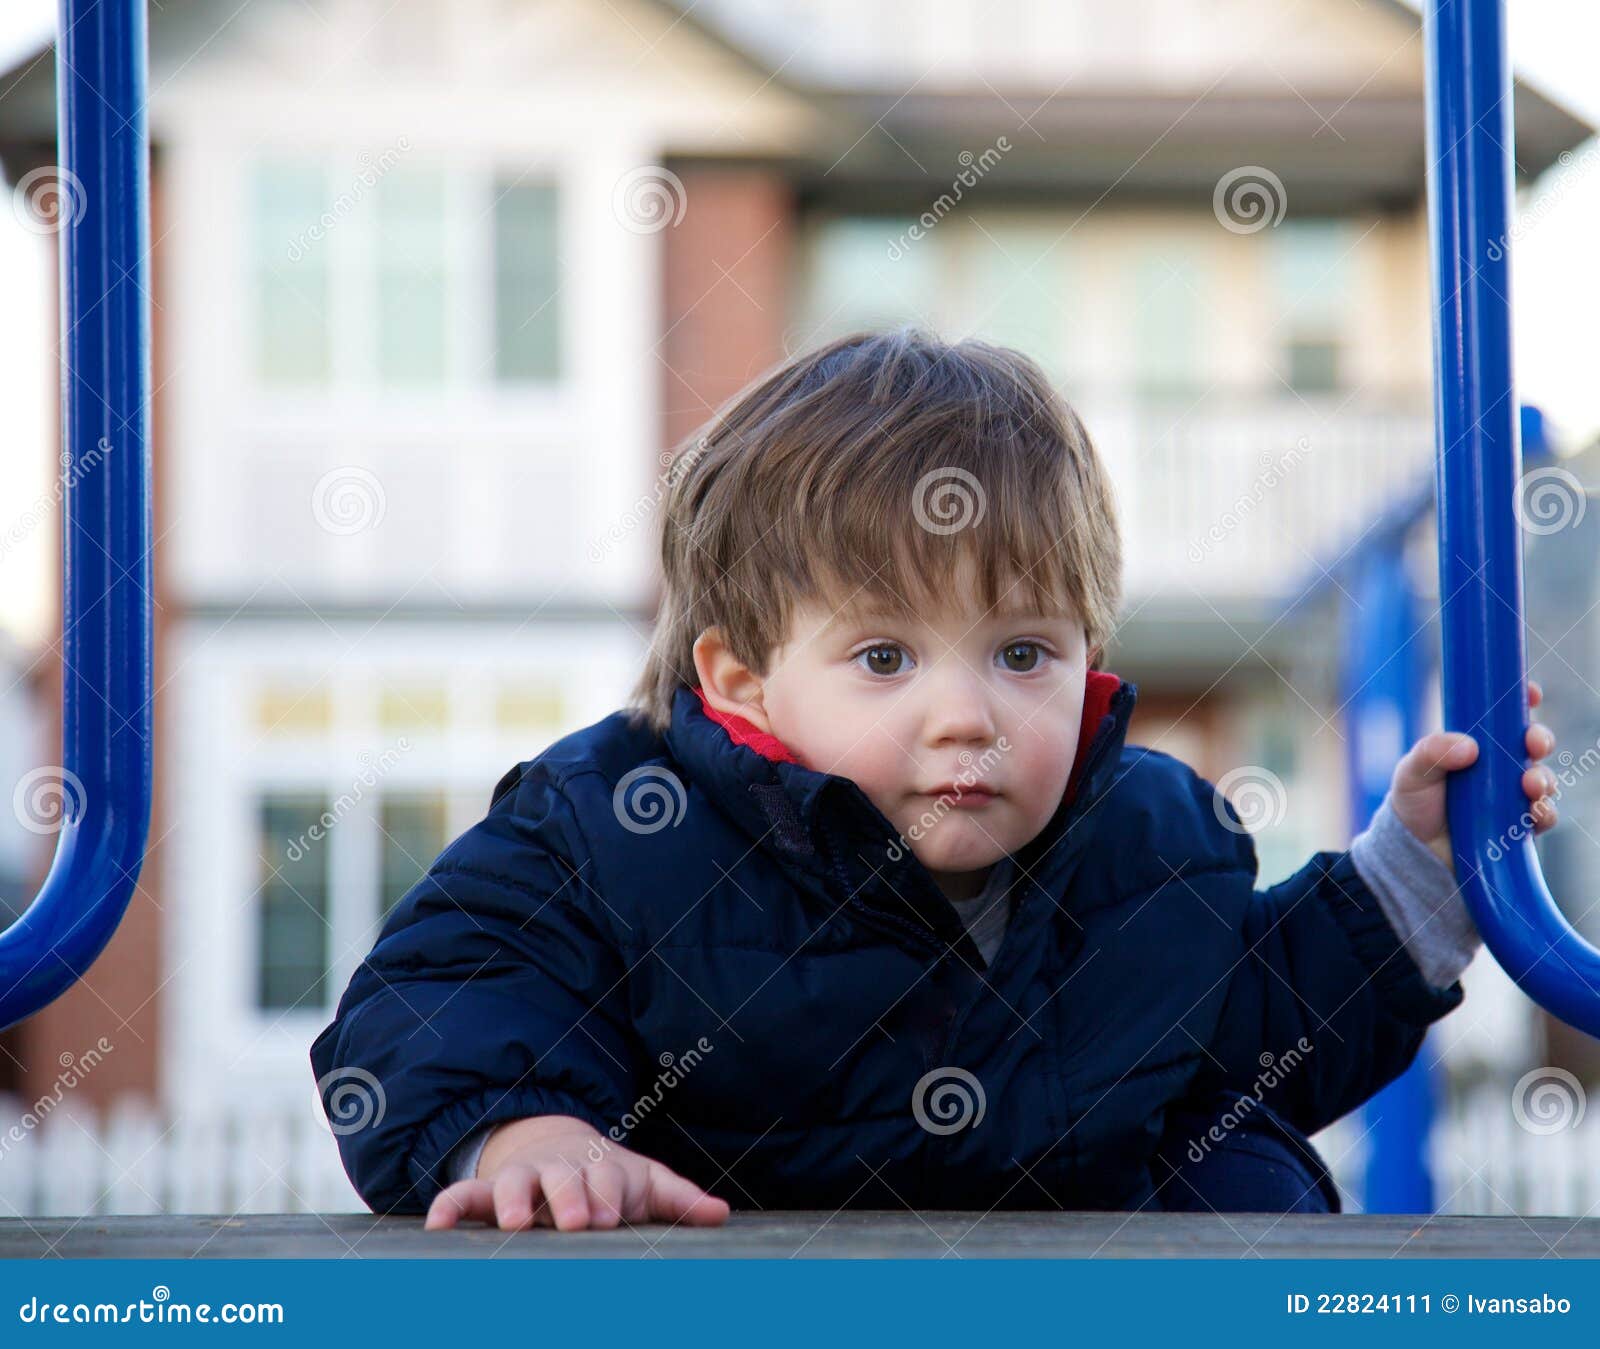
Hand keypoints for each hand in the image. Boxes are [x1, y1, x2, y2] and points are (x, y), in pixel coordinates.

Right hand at [423, 1113, 730, 1231]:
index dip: (608, 1196)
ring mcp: (523, 1179)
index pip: (607, 1180)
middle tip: (574, 1221)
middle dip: (568, 1198)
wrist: (563, 1150)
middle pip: (563, 1180)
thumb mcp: (645, 1183)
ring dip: (514, 1200)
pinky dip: (448, 1205)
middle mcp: (560, 1171)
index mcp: (601, 1169)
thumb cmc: (610, 1180)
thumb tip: (721, 1214)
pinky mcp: (490, 1192)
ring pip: (514, 1182)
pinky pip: (464, 1194)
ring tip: (517, 1222)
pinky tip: (435, 1226)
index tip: (610, 1217)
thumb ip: (678, 1199)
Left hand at [1389, 678, 1558, 871]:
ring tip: (1529, 785)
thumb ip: (1432, 751)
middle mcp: (1500, 765)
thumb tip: (1470, 747)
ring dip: (1543, 779)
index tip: (1530, 693)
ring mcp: (1512, 795)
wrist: (1414, 850)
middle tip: (1533, 744)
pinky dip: (1544, 812)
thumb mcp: (1412, 771)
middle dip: (1540, 739)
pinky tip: (1534, 811)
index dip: (1522, 699)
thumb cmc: (1413, 802)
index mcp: (1476, 743)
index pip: (1505, 715)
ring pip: (1543, 779)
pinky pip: (1543, 816)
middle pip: (1532, 744)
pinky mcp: (1519, 825)